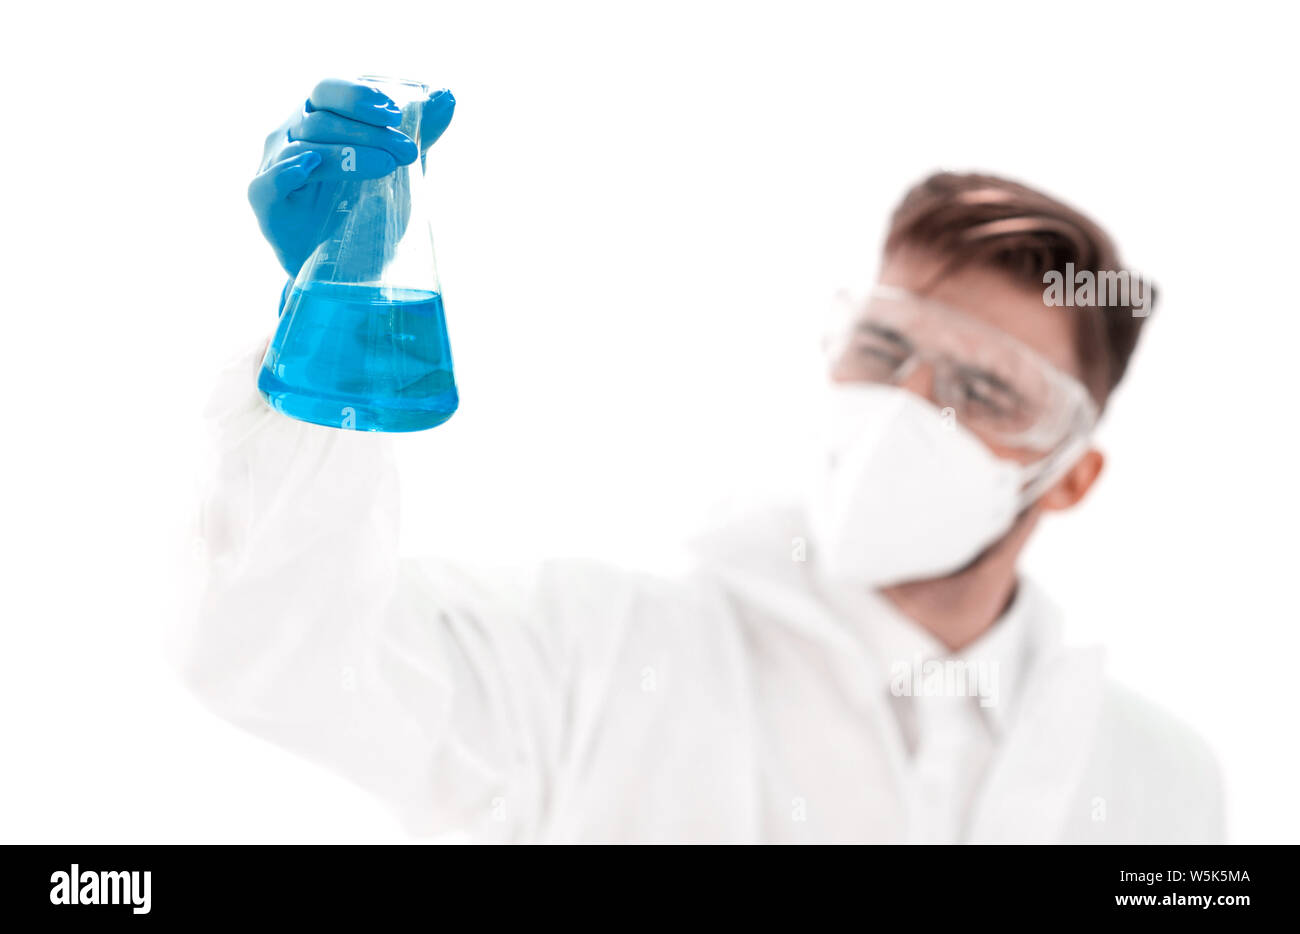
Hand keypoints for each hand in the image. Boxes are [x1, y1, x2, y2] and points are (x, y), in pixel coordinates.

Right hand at [248, 78, 454, 277]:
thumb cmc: (364, 205)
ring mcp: (275, 167)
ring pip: (305, 147)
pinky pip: (269, 183)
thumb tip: (447, 96)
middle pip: (320, 118)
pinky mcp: (267, 203)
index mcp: (317, 118)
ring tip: (387, 166)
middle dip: (367, 131)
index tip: (395, 113)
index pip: (328, 90)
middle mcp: (291, 136)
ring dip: (348, 154)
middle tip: (407, 152)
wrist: (342, 266)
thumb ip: (419, 131)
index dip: (357, 96)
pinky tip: (307, 167)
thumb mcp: (398, 166)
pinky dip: (287, 172)